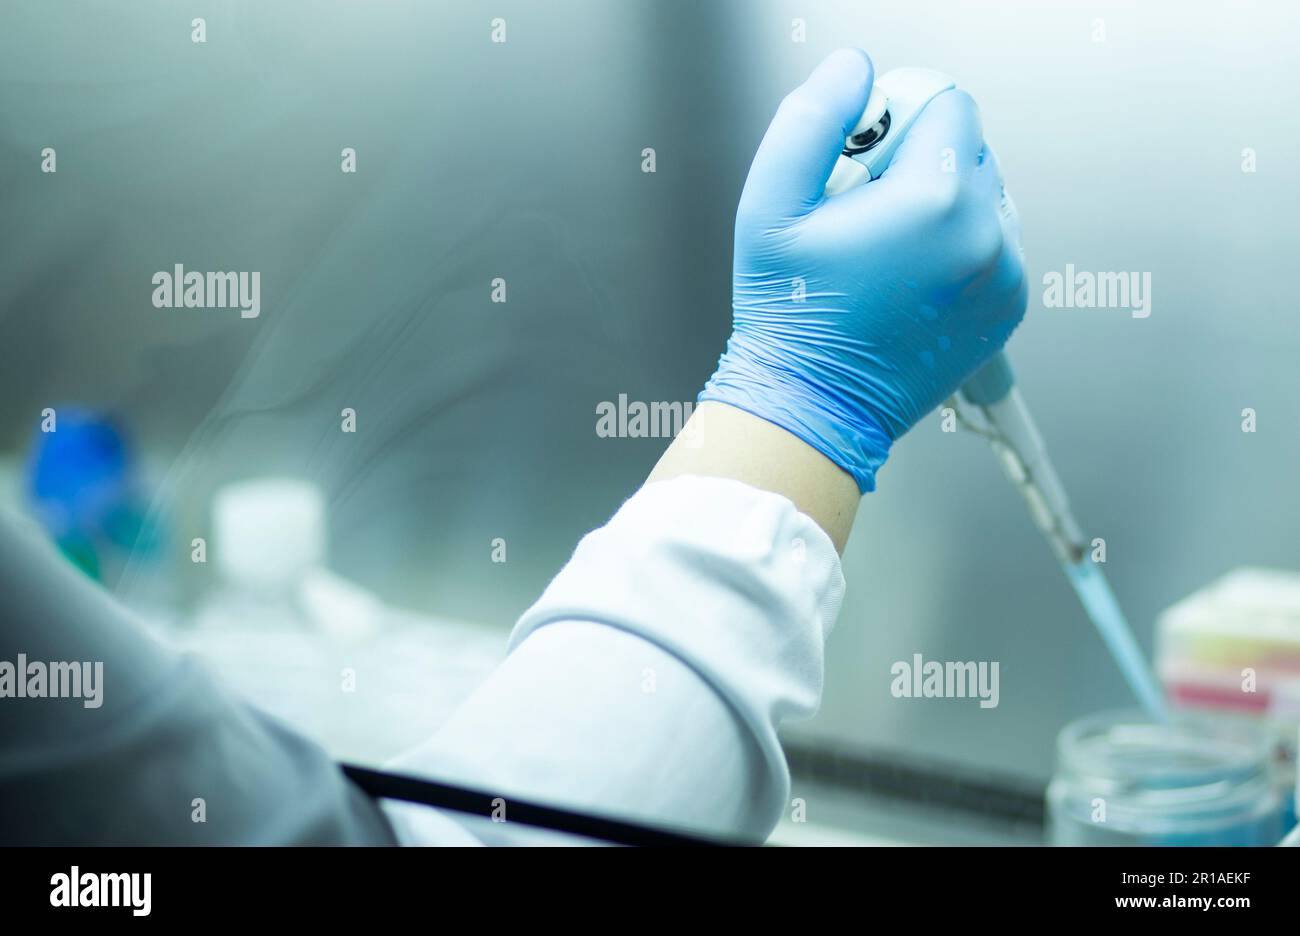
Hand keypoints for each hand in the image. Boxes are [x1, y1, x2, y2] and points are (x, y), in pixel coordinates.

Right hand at [700, 48, 1026, 491]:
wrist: (815, 404)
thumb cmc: (790, 317)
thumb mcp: (768, 205)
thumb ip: (810, 118)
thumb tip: (854, 71)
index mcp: (933, 200)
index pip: (945, 101)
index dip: (896, 118)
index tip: (860, 159)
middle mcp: (984, 234)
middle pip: (968, 144)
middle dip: (918, 162)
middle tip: (864, 212)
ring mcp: (1004, 273)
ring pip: (983, 192)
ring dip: (941, 204)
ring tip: (886, 250)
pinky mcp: (1009, 304)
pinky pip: (994, 239)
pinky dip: (959, 246)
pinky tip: (909, 277)